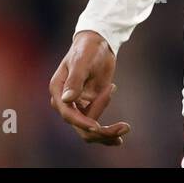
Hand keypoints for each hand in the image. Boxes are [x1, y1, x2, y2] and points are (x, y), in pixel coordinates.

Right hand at [49, 30, 130, 145]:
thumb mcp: (82, 62)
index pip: (68, 114)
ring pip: (88, 130)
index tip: (98, 127)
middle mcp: (65, 102)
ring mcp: (77, 106)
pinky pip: (95, 126)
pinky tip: (119, 138)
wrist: (98, 43)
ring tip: (125, 128)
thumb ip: (75, 80)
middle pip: (79, 126)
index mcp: (58, 90)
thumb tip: (67, 100)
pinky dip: (107, 132)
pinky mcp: (89, 107)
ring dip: (106, 133)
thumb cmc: (88, 49)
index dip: (82, 122)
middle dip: (100, 131)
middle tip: (123, 127)